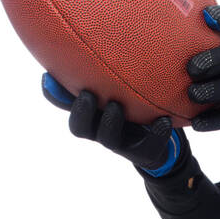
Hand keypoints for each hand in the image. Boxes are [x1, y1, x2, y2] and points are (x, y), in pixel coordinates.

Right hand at [41, 73, 184, 174]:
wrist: (157, 137)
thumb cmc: (128, 108)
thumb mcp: (108, 92)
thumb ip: (86, 79)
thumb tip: (55, 67)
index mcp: (90, 119)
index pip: (68, 111)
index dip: (62, 102)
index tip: (58, 80)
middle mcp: (101, 132)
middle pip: (82, 129)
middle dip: (83, 113)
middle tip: (89, 94)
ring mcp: (122, 144)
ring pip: (109, 139)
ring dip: (111, 122)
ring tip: (117, 106)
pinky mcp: (144, 152)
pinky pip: (149, 145)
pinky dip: (157, 132)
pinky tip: (164, 120)